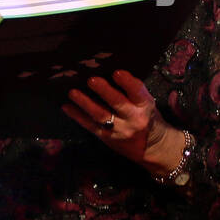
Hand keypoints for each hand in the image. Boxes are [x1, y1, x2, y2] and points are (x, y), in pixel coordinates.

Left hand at [62, 70, 182, 172]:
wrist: (152, 147)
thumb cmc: (147, 117)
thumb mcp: (147, 103)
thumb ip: (133, 91)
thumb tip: (110, 71)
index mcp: (145, 106)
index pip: (138, 92)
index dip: (128, 82)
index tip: (117, 72)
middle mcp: (133, 118)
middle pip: (118, 103)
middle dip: (104, 91)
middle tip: (91, 80)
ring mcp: (118, 130)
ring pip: (101, 115)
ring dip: (85, 103)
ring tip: (73, 92)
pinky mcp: (106, 138)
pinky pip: (90, 126)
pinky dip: (77, 116)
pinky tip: (66, 107)